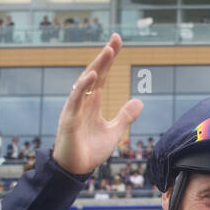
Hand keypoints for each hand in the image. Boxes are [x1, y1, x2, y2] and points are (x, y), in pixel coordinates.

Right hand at [53, 33, 142, 175]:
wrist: (75, 170)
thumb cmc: (90, 150)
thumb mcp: (114, 131)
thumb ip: (125, 116)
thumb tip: (140, 101)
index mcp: (92, 103)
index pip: (103, 75)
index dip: (109, 59)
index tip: (117, 41)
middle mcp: (83, 101)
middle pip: (95, 74)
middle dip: (105, 56)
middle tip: (115, 39)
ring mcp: (75, 109)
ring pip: (86, 82)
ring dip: (97, 66)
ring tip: (108, 51)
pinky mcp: (69, 119)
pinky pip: (76, 99)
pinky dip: (84, 86)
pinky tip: (94, 75)